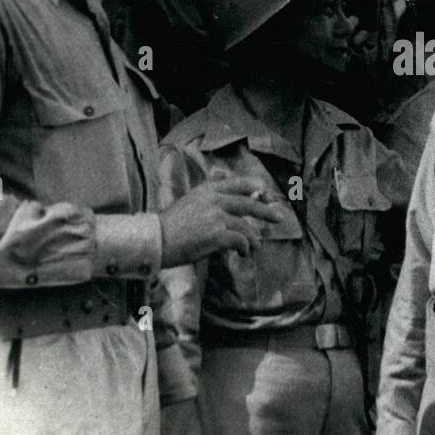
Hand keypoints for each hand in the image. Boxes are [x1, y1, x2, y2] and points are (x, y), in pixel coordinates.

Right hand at [159, 174, 283, 266]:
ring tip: (254, 246)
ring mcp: (216, 216)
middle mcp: (214, 199)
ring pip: (246, 226)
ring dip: (253, 238)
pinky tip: (243, 253)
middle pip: (249, 203)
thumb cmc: (171, 225)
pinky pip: (241, 240)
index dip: (256, 189)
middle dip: (266, 211)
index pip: (239, 183)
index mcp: (208, 189)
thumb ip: (210, 192)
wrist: (155, 240)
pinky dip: (245, 247)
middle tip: (279, 217)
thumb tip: (226, 181)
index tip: (266, 194)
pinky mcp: (217, 234)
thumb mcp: (191, 199)